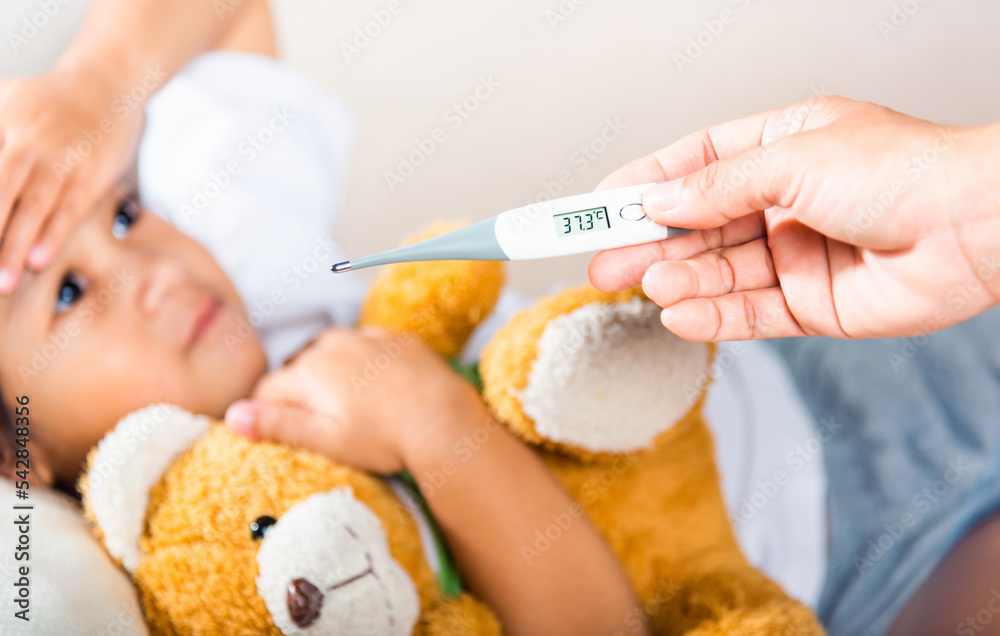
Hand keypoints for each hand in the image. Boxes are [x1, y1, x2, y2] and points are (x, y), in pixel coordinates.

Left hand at [0, 64, 144, 292]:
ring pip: (34, 207)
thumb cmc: (46, 100)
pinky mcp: (93, 173)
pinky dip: (55, 235)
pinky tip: (41, 260)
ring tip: (3, 282)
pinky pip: (71, 209)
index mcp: (2, 121)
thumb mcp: (3, 99)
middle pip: (0, 192)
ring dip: (16, 246)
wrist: (107, 84)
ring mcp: (64, 157)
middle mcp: (28, 139)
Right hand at [224, 326, 484, 473]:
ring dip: (329, 371)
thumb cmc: (384, 437)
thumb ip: (277, 426)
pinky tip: (377, 385)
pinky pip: (367, 344)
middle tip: (317, 423)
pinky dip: (364, 361)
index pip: (268, 388)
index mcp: (311, 373)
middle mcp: (334, 346)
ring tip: (345, 404)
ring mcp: (367, 338)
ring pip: (332, 350)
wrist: (444, 418)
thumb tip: (230, 416)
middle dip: (299, 391)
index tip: (276, 432)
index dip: (266, 411)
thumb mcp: (326, 440)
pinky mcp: (397, 338)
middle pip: (299, 367)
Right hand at [589, 95, 999, 340]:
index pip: (694, 166)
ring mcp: (797, 255)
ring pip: (719, 273)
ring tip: (644, 285)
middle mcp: (785, 202)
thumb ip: (718, 187)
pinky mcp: (812, 305)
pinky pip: (749, 312)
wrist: (977, 228)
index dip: (643, 186)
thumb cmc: (906, 171)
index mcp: (781, 149)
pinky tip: (679, 313)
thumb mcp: (792, 160)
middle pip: (698, 227)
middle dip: (649, 244)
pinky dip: (711, 315)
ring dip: (678, 281)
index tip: (598, 206)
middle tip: (602, 263)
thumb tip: (658, 202)